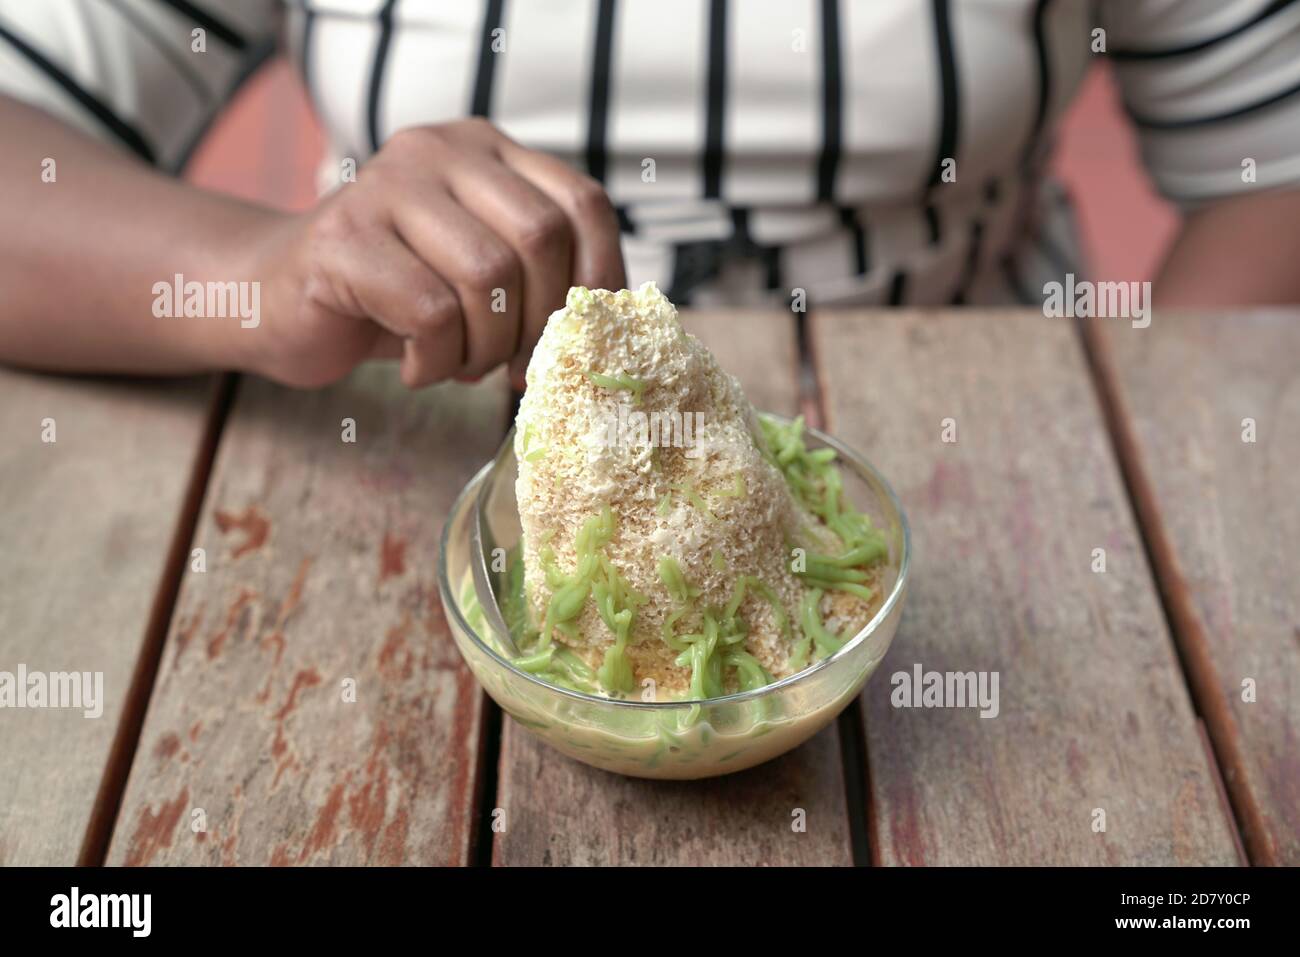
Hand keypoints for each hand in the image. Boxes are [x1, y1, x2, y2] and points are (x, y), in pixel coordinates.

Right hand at [238, 118, 625, 388]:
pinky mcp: (343, 238)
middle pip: (540, 238)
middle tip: (515, 367)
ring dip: (486, 348)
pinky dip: (436, 362)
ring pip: (488, 277)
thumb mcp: (481, 275)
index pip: (584, 204)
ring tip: (459, 364)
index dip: (600, 281)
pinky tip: (415, 367)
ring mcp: (385, 186)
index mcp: (486, 150)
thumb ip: (539, 276)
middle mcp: (438, 151)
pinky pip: (430, 313)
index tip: (581, 338)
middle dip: (539, 323)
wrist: (278, 300)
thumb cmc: (395, 296)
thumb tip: (604, 328)